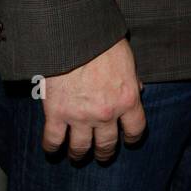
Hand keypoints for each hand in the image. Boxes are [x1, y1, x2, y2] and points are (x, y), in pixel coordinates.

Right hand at [40, 36, 146, 161]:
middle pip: (107, 145)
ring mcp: (80, 116)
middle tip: (101, 154)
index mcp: (127, 99)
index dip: (132, 138)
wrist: (76, 34)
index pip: (135, 130)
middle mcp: (106, 114)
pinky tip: (52, 148)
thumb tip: (138, 90)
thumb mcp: (127, 60)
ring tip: (77, 156)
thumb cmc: (104, 41)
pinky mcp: (56, 113)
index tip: (127, 140)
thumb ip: (132, 80)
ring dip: (79, 154)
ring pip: (80, 148)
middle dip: (104, 152)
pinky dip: (51, 147)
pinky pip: (53, 140)